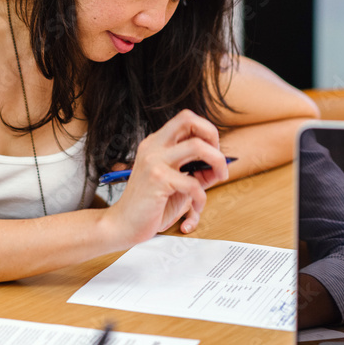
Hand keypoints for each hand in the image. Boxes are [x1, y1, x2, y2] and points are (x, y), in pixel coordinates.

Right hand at [104, 110, 228, 245]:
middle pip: (188, 119)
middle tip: (219, 159)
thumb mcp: (176, 183)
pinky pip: (193, 183)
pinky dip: (201, 197)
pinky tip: (196, 206)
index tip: (214, 152)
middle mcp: (153, 147)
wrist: (124, 225)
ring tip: (219, 178)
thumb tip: (220, 165)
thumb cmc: (150, 206)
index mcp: (156, 143)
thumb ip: (196, 172)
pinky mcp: (157, 179)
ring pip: (197, 146)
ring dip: (217, 161)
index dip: (206, 131)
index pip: (185, 119)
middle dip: (212, 135)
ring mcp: (154, 161)